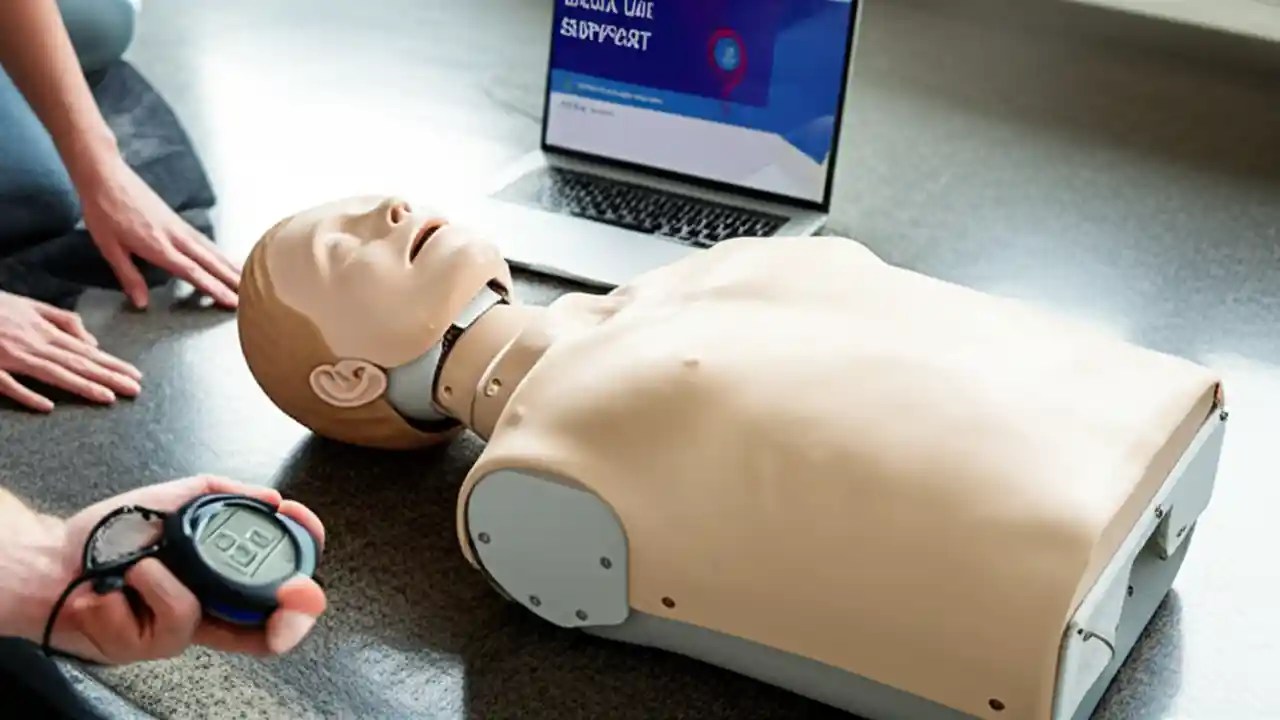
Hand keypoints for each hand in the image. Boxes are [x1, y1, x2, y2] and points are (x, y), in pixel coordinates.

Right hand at [0, 291, 141, 411]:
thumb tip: (92, 341)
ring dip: (80, 385)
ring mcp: (10, 356)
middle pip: (76, 363)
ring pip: (51, 373)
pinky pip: (8, 384)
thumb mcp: (30, 306)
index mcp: (43, 331)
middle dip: (108, 377)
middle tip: (134, 390)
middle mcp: (32, 344)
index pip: (86, 352)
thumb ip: (62, 321)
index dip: (112, 364)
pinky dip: (26, 394)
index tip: (135, 376)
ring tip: (107, 397)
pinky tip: (47, 407)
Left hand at [46, 476, 326, 663]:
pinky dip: (141, 587)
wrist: (53, 559)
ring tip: (141, 565)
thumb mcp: (177, 498)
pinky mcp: (152, 646)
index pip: (280, 582)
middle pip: (273, 625)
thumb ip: (226, 493)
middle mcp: (209, 606)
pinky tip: (118, 587)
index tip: (308, 537)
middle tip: (301, 592)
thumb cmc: (110, 534)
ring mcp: (182, 630)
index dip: (306, 564)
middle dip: (296, 610)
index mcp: (221, 575)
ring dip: (170, 578)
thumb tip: (272, 496)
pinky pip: (166, 615)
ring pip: (210, 613)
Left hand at [76, 154, 239, 309]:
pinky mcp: (177, 219)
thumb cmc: (103, 211)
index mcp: (158, 246)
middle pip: (209, 261)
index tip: (232, 301)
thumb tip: (141, 303)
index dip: (214, 288)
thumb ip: (128, 275)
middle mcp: (175, 237)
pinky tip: (223, 258)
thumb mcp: (109, 247)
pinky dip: (218, 251)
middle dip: (230, 279)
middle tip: (249, 295)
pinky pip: (203, 239)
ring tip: (245, 278)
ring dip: (229, 265)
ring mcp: (179, 226)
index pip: (193, 272)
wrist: (106, 175)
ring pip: (210, 249)